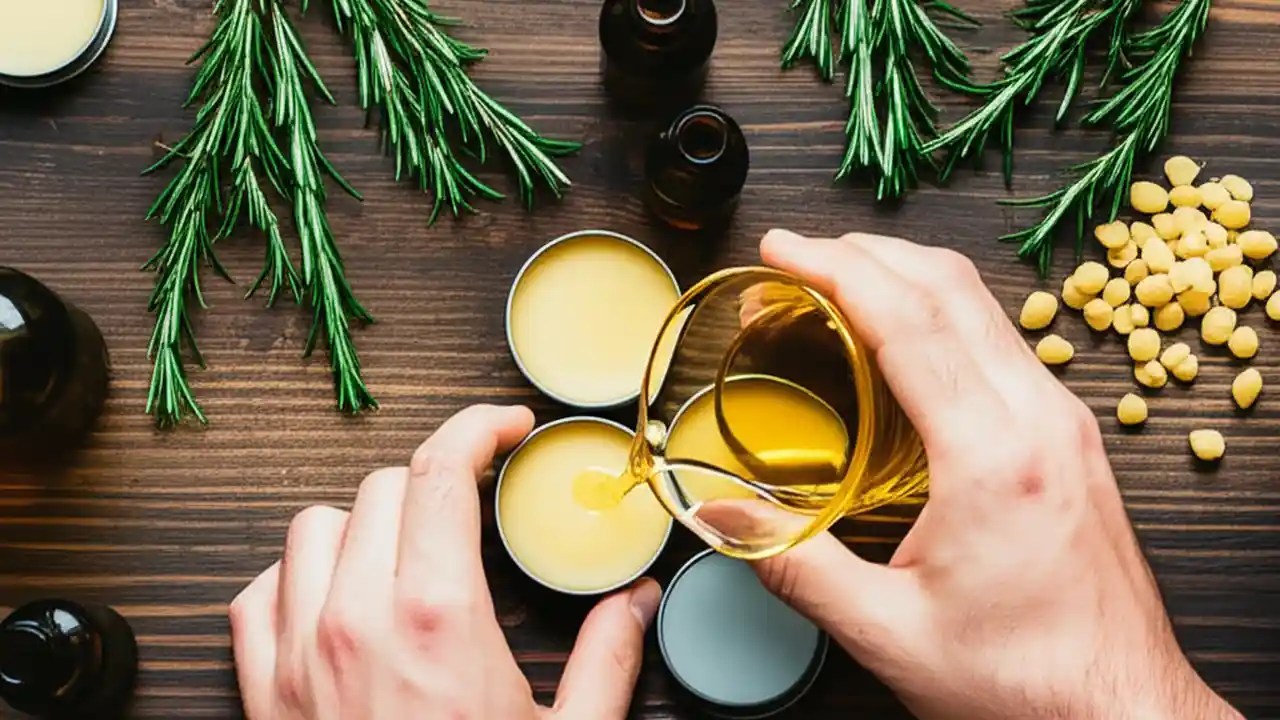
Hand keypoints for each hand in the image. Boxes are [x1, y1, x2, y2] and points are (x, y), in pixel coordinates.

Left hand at [229, 405, 661, 719]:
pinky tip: (336, 602)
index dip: (478, 426)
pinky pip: (257, 592)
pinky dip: (296, 579)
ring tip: (403, 552)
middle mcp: (355, 619)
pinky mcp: (261, 690)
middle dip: (435, 482)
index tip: (506, 427)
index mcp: (437, 617)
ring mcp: (296, 653)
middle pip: (382, 486)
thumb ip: (609, 658)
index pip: (442, 469)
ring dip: (363, 523)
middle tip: (471, 507)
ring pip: (314, 526)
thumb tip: (637, 603)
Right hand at [739, 230, 1241, 719]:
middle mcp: (1041, 421)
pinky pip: (998, 341)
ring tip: (834, 283)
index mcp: (994, 459)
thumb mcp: (889, 633)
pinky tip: (899, 338)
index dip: (836, 270)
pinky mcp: (1071, 438)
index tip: (782, 249)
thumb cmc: (1024, 683)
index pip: (909, 322)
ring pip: (981, 305)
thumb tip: (716, 516)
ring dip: (903, 276)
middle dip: (863, 254)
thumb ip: (793, 564)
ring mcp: (1065, 422)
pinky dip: (938, 314)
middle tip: (793, 260)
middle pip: (949, 288)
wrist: (1122, 713)